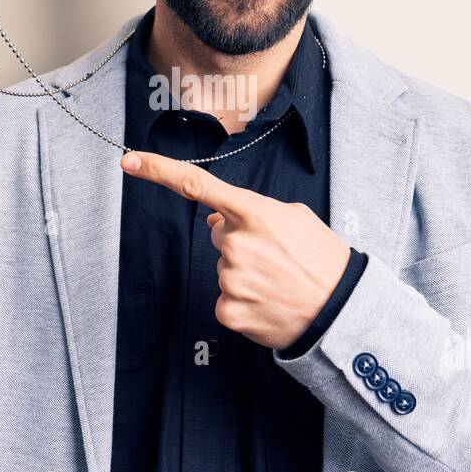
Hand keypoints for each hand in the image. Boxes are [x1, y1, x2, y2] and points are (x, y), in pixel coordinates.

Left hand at [120, 149, 350, 349]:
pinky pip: (224, 300)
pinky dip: (243, 302)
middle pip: (219, 235)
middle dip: (240, 242)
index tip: (128, 161)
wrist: (341, 309)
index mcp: (254, 212)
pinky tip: (268, 303)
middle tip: (277, 257)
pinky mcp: (229, 311)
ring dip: (245, 273)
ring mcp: (230, 278)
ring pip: (223, 268)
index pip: (197, 185)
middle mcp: (237, 243)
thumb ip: (253, 211)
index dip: (158, 171)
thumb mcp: (295, 218)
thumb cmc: (321, 259)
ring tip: (278, 281)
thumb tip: (216, 221)